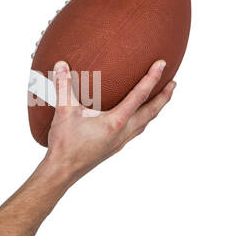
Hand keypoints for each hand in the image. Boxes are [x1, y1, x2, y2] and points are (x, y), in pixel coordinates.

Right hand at [43, 58, 175, 180]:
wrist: (62, 171)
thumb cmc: (64, 145)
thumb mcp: (64, 113)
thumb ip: (64, 87)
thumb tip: (61, 66)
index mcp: (116, 122)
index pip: (140, 95)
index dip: (152, 78)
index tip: (162, 64)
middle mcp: (123, 132)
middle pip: (152, 111)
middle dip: (164, 96)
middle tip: (173, 83)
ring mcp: (121, 142)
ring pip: (145, 123)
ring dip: (155, 110)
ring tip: (160, 100)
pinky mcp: (114, 148)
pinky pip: (136, 131)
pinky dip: (143, 121)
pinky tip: (136, 119)